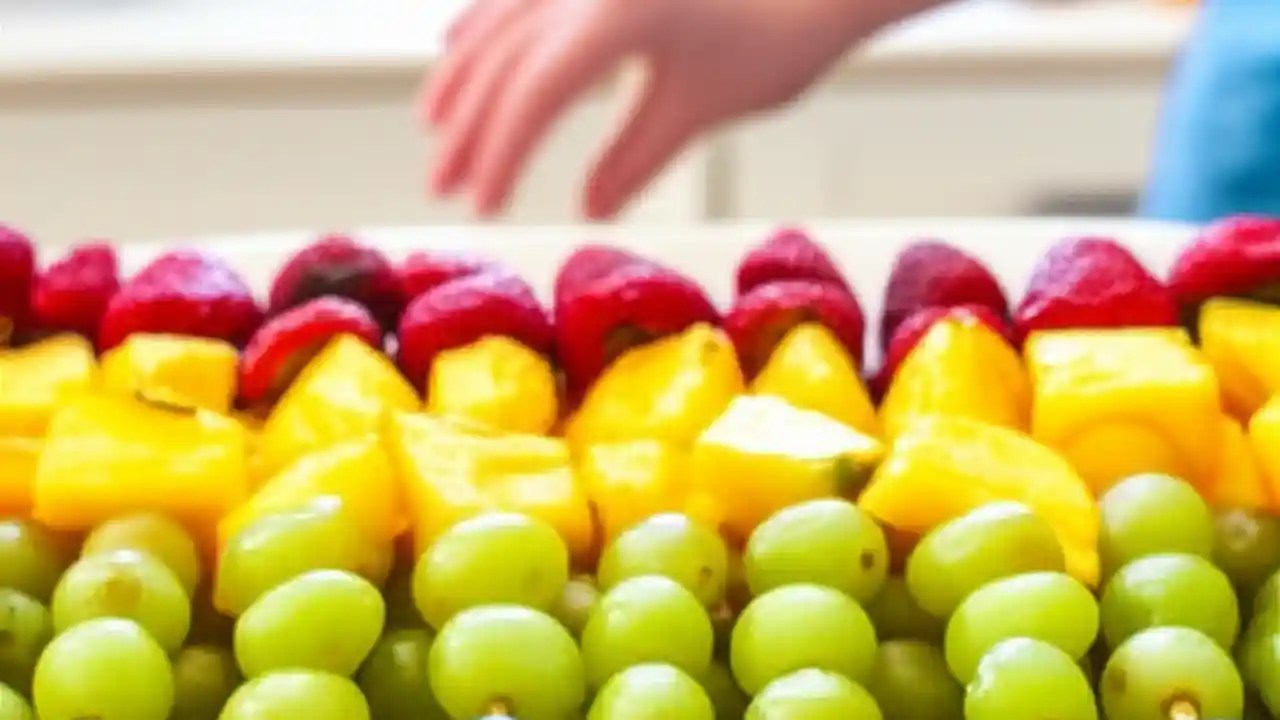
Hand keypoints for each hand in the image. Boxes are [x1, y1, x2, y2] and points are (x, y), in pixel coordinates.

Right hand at [421, 0, 887, 218]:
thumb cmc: (774, 41)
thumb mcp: (697, 110)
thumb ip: (632, 159)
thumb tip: (587, 208)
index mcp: (614, 15)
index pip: (533, 94)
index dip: (500, 154)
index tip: (482, 207)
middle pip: (504, 58)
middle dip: (469, 126)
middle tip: (442, 186)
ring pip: (500, 19)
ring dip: (464, 74)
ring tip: (435, 126)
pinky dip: (485, 22)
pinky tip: (458, 43)